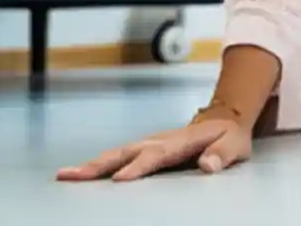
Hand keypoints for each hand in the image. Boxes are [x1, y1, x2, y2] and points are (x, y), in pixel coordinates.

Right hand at [55, 115, 250, 182]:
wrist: (224, 119)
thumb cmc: (229, 136)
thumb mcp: (235, 144)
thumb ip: (223, 154)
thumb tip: (208, 165)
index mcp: (180, 142)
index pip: (156, 156)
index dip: (138, 167)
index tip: (119, 180)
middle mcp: (158, 141)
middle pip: (125, 153)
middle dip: (99, 165)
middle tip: (73, 176)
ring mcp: (149, 144)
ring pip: (116, 154)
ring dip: (91, 165)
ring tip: (65, 176)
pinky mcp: (143, 150)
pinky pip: (117, 158)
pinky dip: (97, 165)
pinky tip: (78, 175)